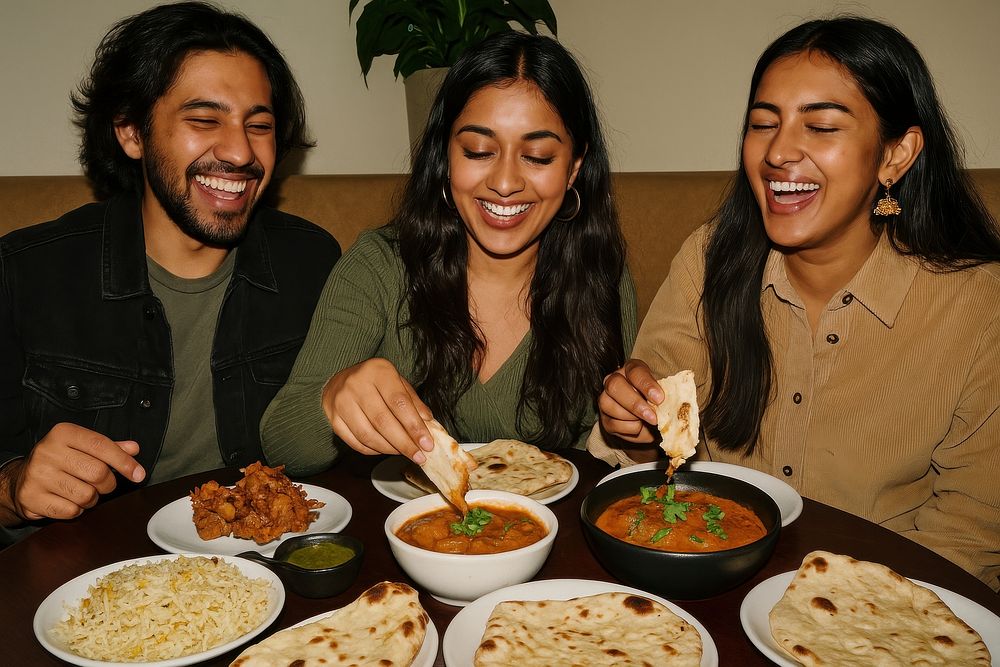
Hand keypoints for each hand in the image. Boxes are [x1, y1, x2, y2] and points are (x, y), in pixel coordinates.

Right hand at [2, 423, 144, 522]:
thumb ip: (109, 447)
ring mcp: (38, 475)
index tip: (139, 474)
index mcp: (63, 433)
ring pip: (86, 495)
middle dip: (108, 483)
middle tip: (102, 484)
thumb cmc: (60, 460)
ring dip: (92, 499)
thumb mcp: (82, 446)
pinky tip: (68, 500)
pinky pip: (70, 511)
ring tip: (82, 491)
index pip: (102, 446)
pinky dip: (76, 510)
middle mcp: (48, 451)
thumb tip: (133, 449)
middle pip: (98, 473)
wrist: (21, 478)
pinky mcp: (31, 497)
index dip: (125, 462)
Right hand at [322, 358, 434, 462]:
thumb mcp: (397, 382)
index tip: (427, 444)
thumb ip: (413, 401)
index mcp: (378, 371)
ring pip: (368, 435)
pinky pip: (355, 442)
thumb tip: (428, 423)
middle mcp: (357, 384)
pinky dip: (373, 450)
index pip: (399, 402)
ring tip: (404, 453)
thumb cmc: (374, 382)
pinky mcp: (333, 418)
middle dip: (404, 443)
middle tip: (419, 456)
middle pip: (383, 421)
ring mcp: (342, 402)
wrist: (338, 381)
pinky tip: (386, 450)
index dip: (414, 426)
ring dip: (390, 449)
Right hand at [598, 358, 664, 443]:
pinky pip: (613, 424)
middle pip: (614, 386)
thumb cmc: (660, 404)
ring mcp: (606, 399)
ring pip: (609, 405)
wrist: (654, 423)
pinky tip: (640, 426)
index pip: (635, 372)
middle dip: (634, 403)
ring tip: (647, 421)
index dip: (646, 385)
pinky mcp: (605, 418)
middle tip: (652, 417)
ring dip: (632, 418)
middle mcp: (614, 380)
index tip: (659, 399)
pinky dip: (630, 428)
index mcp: (632, 370)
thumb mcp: (666, 396)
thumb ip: (666, 395)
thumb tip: (668, 402)